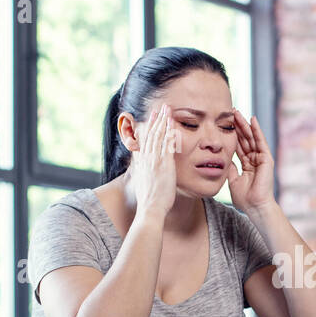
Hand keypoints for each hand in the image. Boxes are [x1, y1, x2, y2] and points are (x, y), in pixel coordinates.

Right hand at [131, 103, 178, 218]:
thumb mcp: (145, 184)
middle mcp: (147, 159)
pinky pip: (167, 145)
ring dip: (162, 121)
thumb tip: (146, 172)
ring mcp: (155, 161)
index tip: (153, 118)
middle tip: (161, 108)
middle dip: (156, 120)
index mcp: (143, 163)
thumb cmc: (150, 201)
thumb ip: (145, 174)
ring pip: (158, 136)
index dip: (149, 128)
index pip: (146, 141)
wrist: (150, 208)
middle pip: (151, 135)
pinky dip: (169, 132)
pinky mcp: (164, 164)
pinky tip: (172, 123)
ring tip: (167, 110)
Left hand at [228, 109, 275, 212]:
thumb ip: (230, 167)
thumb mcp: (232, 179)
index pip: (239, 146)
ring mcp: (261, 158)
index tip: (224, 123)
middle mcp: (255, 160)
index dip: (232, 135)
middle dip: (238, 126)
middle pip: (245, 139)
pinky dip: (257, 130)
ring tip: (237, 112)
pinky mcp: (266, 159)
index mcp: (247, 165)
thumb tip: (224, 157)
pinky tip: (252, 119)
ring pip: (251, 138)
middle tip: (230, 112)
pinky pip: (261, 141)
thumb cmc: (244, 198)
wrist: (254, 206)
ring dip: (244, 124)